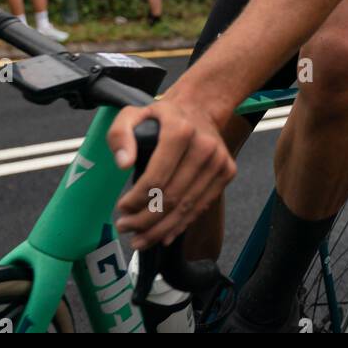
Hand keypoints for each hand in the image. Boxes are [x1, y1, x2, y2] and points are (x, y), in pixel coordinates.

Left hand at [108, 97, 235, 250]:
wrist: (200, 107)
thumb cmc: (163, 116)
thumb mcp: (133, 114)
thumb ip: (120, 135)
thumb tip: (123, 164)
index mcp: (180, 130)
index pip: (156, 177)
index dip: (137, 199)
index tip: (121, 208)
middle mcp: (204, 146)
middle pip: (172, 197)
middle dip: (145, 219)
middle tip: (126, 227)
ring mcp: (219, 161)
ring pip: (187, 207)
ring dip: (161, 229)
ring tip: (140, 239)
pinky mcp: (227, 172)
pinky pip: (201, 206)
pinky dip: (181, 225)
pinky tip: (164, 235)